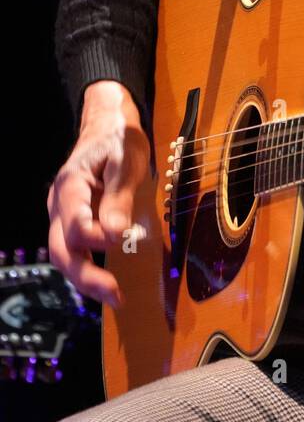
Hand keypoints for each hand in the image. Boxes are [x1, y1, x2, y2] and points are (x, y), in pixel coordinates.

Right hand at [47, 82, 150, 307]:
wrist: (108, 125)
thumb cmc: (118, 138)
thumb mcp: (126, 160)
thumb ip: (119, 196)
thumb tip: (117, 234)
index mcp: (71, 187)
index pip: (75, 224)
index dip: (97, 237)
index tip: (124, 239)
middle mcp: (60, 205)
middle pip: (61, 249)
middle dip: (86, 276)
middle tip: (116, 296)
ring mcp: (64, 215)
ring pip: (65, 254)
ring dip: (86, 279)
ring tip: (115, 297)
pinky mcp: (75, 221)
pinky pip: (75, 250)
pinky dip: (88, 268)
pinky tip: (107, 283)